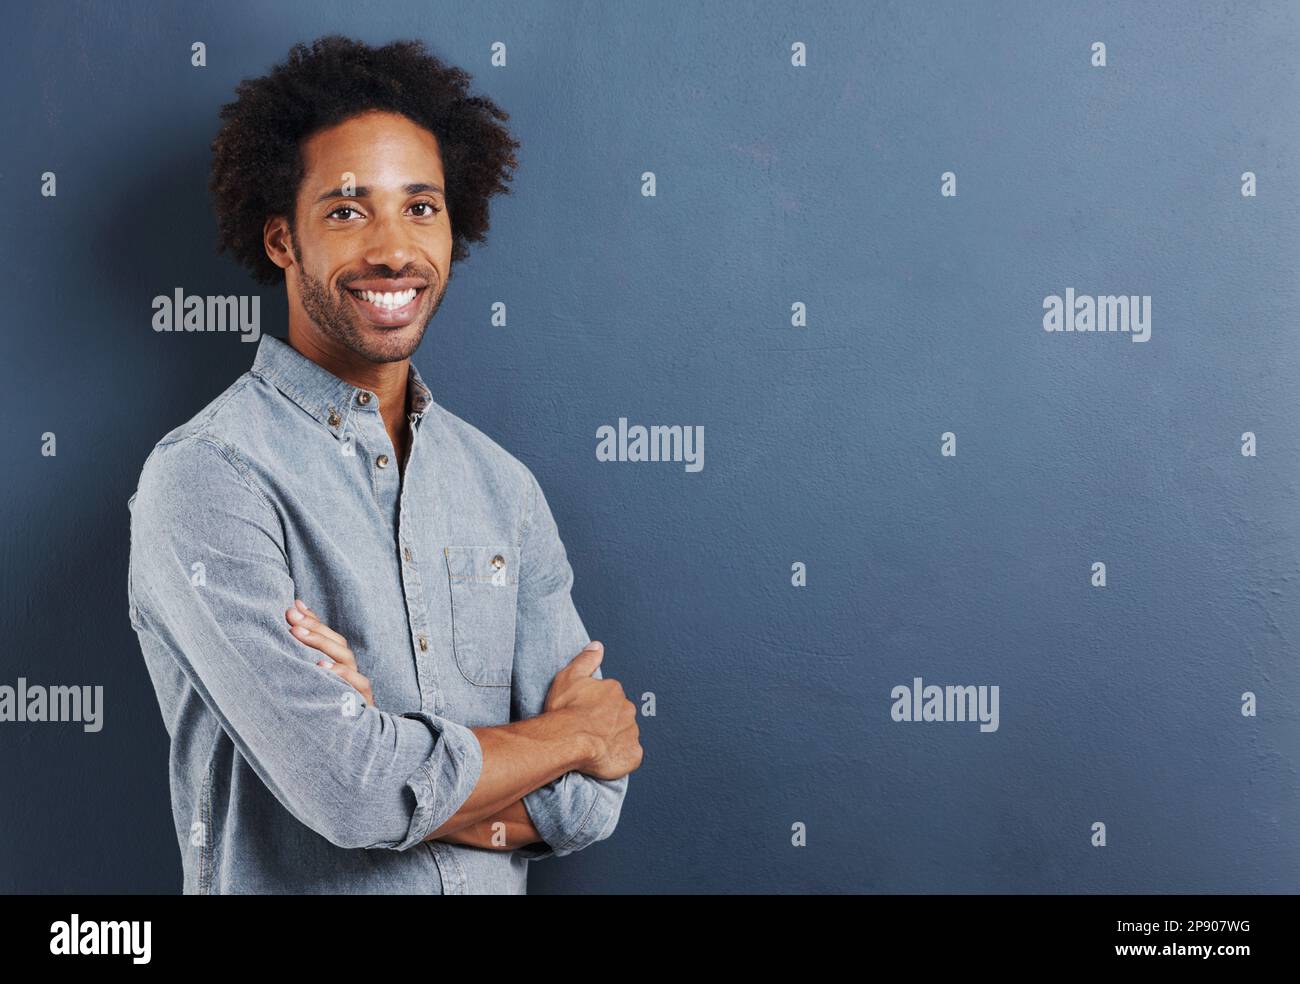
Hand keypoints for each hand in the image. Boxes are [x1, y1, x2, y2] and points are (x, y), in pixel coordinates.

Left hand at [285, 599, 375, 707]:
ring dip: (322, 644)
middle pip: (338, 644)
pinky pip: (356, 686)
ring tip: (298, 634)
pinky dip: (340, 675)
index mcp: (340, 668)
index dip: (313, 620)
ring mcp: (357, 690)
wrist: (345, 755)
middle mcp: (351, 676)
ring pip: (347, 659)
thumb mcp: (311, 687)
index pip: (330, 637)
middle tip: (290, 618)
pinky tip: (321, 668)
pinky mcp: (361, 705)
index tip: (293, 606)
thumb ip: (303, 657)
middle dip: (314, 628)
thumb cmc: (323, 716)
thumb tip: (291, 615)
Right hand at [543, 642, 641, 780]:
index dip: (596, 706)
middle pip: (620, 715)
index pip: (610, 697)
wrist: (567, 739)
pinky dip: (620, 757)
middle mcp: (628, 710)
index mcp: (615, 690)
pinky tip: (605, 758)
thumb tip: (597, 646)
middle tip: (588, 730)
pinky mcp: (632, 755)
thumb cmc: (565, 709)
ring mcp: (632, 733)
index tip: (584, 713)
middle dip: (607, 722)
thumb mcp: (569, 676)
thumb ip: (586, 659)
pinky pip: (630, 756)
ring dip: (614, 739)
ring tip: (594, 746)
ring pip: (625, 735)